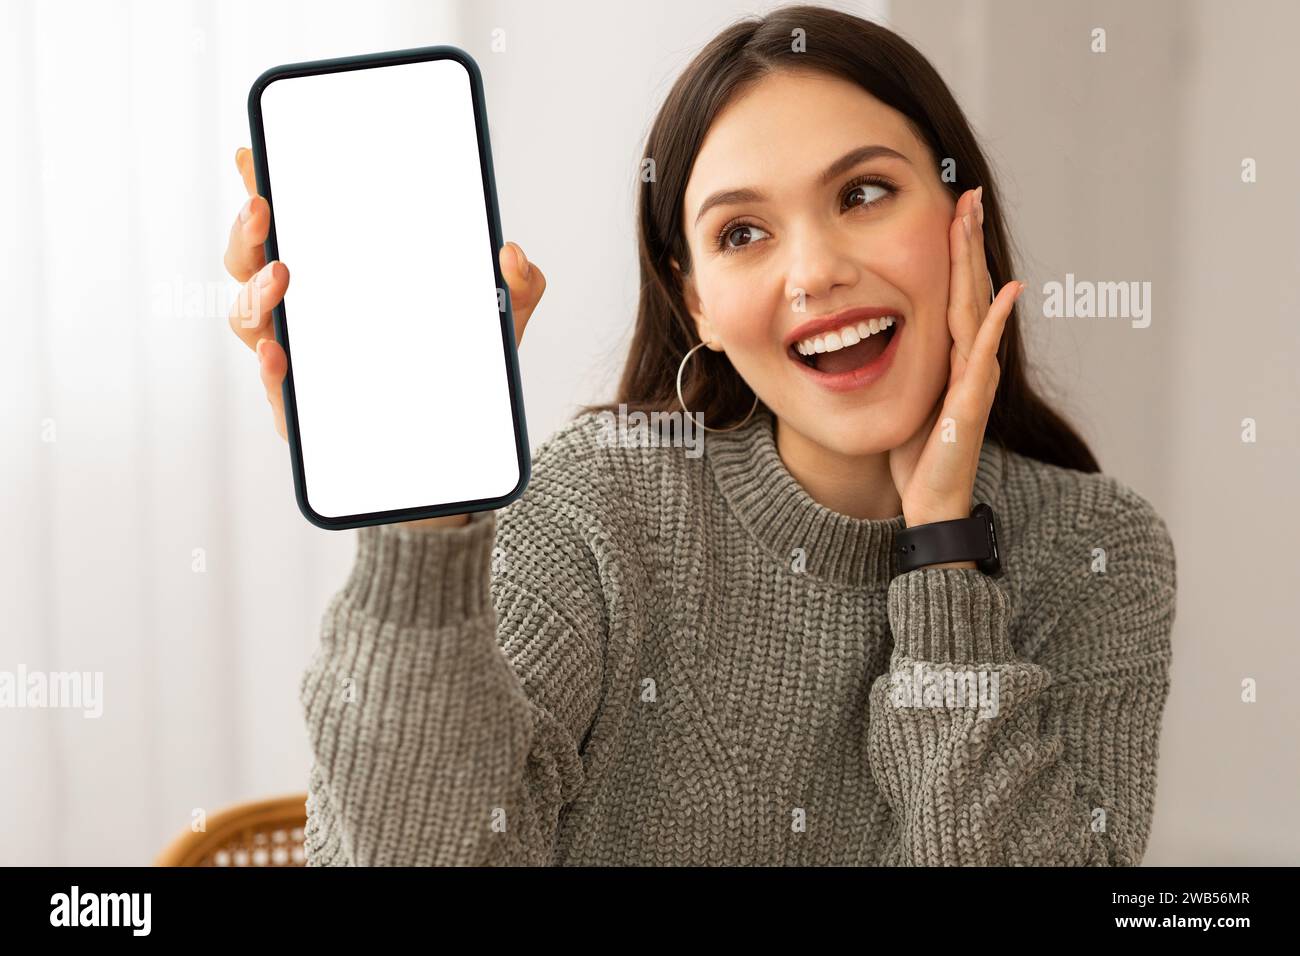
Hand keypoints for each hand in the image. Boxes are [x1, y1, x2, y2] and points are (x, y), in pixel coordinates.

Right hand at [223, 145, 545, 526]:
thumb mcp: (501, 319)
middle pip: (250, 264)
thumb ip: (519, 284)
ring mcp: (302, 360)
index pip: (291, 224)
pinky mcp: (305, 414)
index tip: (251, 155)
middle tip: (264, 209)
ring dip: (255, 294)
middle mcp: (307, 313)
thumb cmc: (462, 366)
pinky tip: (280, 353)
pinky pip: (276, 389)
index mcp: (339, 276)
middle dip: (246, 232)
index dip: (262, 186)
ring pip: (249, 321)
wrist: (462, 451)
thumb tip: (512, 254)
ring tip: (282, 276)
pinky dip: (271, 370)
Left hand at [888, 186, 1023, 530]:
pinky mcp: (970, 401)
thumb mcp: (907, 398)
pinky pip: (983, 353)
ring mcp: (973, 379)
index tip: (952, 209)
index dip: (953, 252)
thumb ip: (909, 368)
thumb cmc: (917, 457)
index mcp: (950, 358)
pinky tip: (1007, 291)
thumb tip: (888, 343)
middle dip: (966, 240)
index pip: (952, 293)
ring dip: (974, 260)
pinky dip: (995, 321)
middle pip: (968, 288)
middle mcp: (968, 361)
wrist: (930, 503)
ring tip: (975, 218)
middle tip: (969, 192)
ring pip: (975, 307)